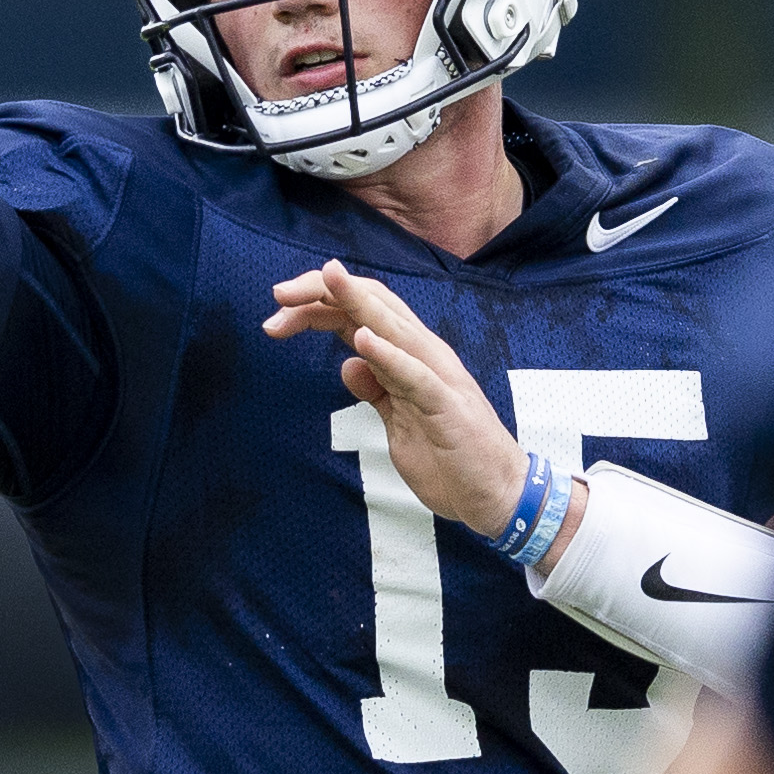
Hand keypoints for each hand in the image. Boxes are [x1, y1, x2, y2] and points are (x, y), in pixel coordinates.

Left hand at [265, 261, 530, 537]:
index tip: (278, 311)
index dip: (318, 304)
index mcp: (410, 357)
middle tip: (278, 292)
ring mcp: (437, 376)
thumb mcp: (398, 421)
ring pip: (393, 327)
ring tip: (325, 280)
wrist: (496, 494)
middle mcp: (424, 355)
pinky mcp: (446, 405)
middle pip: (371, 306)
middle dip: (323, 292)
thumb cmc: (449, 456)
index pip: (360, 313)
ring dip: (357, 302)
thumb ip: (376, 390)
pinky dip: (388, 354)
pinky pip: (414, 375)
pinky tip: (361, 339)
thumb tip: (348, 365)